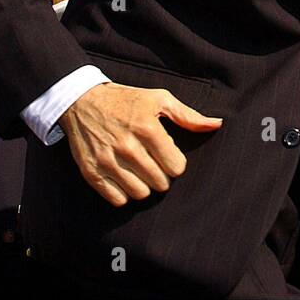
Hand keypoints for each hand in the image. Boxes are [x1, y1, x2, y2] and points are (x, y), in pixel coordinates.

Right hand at [61, 83, 221, 205]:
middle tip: (153, 163)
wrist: (82, 101)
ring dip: (144, 185)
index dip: (175, 163)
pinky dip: (124, 193)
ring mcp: (107, 161)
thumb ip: (188, 116)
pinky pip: (118, 199)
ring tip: (139, 170)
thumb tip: (217, 124)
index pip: (176, 167)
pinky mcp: (91, 172)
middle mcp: (127, 146)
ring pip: (140, 193)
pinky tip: (124, 177)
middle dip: (161, 175)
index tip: (167, 155)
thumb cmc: (126, 100)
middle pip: (160, 183)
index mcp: (147, 128)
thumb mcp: (159, 100)